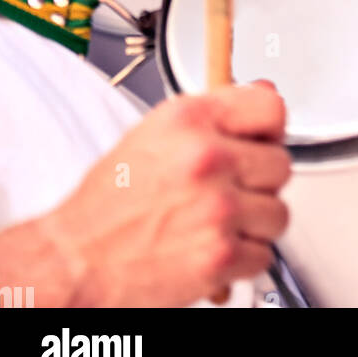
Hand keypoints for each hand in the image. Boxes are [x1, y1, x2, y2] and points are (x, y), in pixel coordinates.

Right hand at [41, 83, 290, 307]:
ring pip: (278, 213)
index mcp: (191, 119)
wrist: (77, 258)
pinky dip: (243, 260)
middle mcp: (208, 157)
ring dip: (253, 224)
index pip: (271, 109)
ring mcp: (218, 207)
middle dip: (258, 183)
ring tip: (216, 222)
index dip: (271, 129)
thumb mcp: (157, 133)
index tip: (262, 142)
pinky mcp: (220, 255)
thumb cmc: (110, 200)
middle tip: (227, 192)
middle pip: (280, 165)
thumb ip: (216, 115)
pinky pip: (263, 254)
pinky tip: (211, 248)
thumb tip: (266, 96)